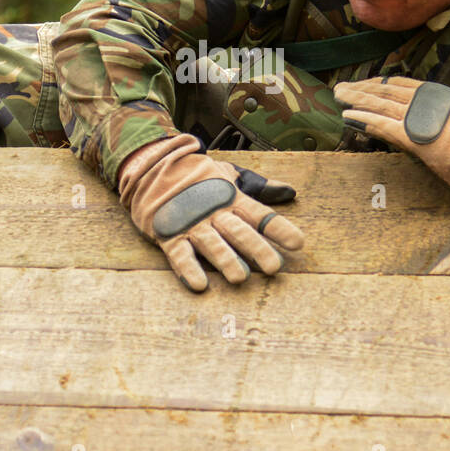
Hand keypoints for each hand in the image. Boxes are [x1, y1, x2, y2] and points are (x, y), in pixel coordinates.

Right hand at [118, 134, 305, 291]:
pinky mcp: (169, 234)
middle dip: (257, 248)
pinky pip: (179, 253)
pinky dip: (188, 268)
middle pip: (238, 231)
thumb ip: (258, 186)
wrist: (151, 166)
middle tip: (274, 266)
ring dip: (225, 260)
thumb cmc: (196, 176)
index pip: (259, 213)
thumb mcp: (229, 175)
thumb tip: (289, 191)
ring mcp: (191, 223)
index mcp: (231, 198)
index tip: (298, 243)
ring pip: (211, 243)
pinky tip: (199, 283)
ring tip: (240, 277)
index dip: (278, 228)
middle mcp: (213, 211)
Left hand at [334, 76, 449, 205]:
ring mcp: (420, 118)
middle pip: (387, 91)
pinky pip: (383, 125)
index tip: (363, 83)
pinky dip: (364, 120)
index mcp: (439, 95)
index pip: (401, 84)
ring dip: (357, 100)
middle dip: (362, 89)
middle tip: (342, 88)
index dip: (378, 83)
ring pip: (381, 104)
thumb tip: (419, 116)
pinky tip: (349, 117)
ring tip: (339, 97)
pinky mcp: (414, 137)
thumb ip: (440, 115)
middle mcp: (427, 101)